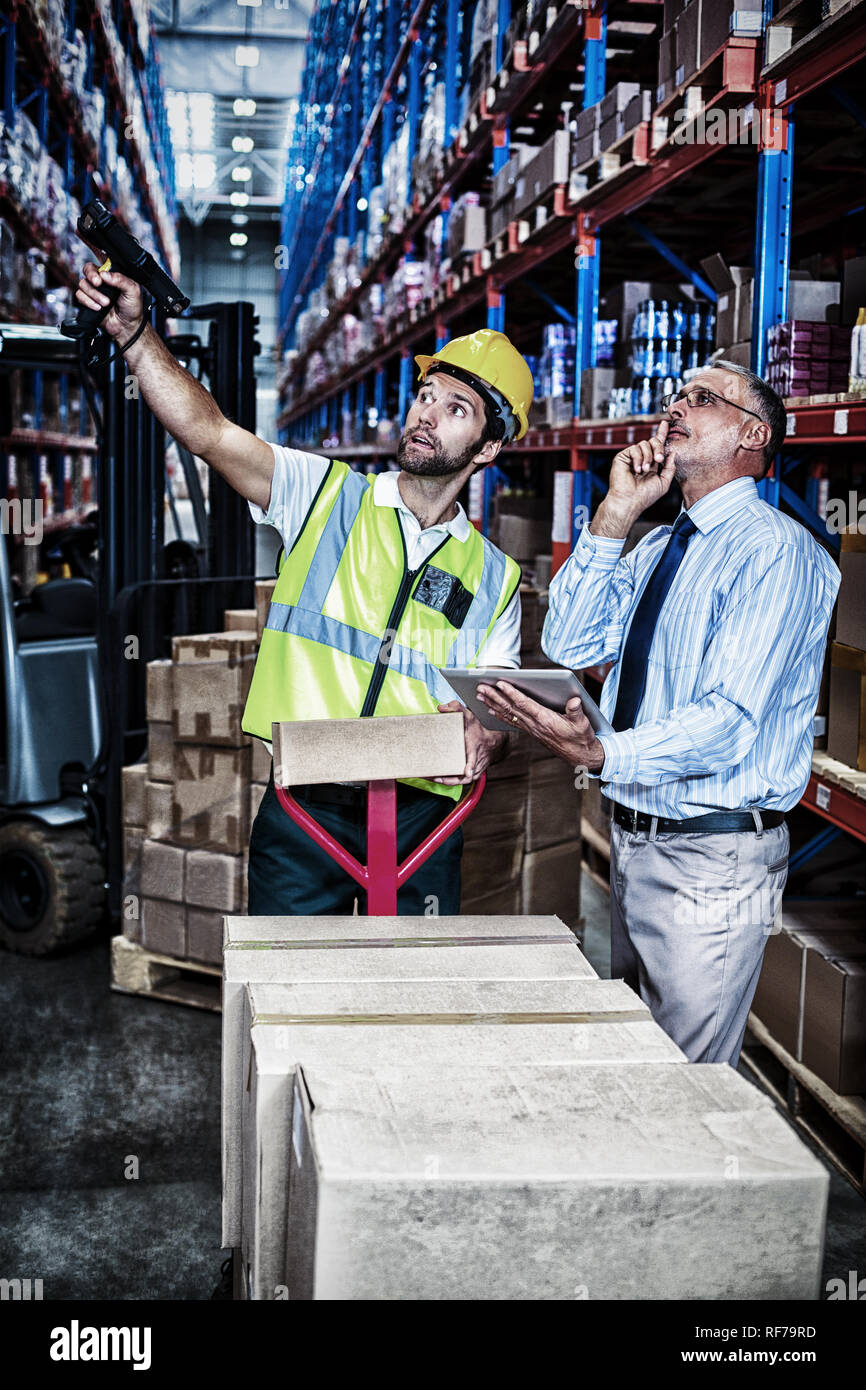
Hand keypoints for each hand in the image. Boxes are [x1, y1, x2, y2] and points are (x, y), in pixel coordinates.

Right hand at [75, 261, 144, 342]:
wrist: (127, 326)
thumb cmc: (132, 308)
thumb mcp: (133, 291)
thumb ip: (121, 279)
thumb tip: (105, 274)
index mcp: (112, 276)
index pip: (99, 265)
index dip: (96, 269)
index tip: (100, 279)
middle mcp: (101, 282)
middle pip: (87, 271)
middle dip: (91, 277)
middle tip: (98, 285)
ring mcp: (94, 291)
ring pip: (83, 284)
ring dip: (94, 294)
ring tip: (106, 303)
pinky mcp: (88, 301)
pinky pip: (80, 296)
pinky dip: (88, 302)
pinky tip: (98, 307)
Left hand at [434, 699, 506, 784]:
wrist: (493, 744)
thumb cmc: (479, 731)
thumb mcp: (470, 717)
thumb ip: (456, 708)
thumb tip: (441, 708)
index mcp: (475, 748)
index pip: (475, 758)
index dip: (471, 766)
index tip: (468, 772)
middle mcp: (476, 762)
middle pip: (466, 775)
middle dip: (451, 779)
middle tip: (437, 778)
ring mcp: (474, 770)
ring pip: (461, 780)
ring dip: (446, 781)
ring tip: (431, 777)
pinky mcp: (471, 775)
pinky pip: (459, 780)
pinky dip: (448, 780)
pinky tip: (435, 778)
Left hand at [475, 682, 604, 771]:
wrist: (579, 755)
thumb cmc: (581, 737)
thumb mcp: (583, 723)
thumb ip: (577, 711)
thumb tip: (574, 701)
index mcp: (545, 720)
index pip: (524, 704)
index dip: (512, 693)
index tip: (500, 683)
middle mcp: (534, 725)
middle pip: (510, 708)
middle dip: (494, 697)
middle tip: (480, 687)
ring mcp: (531, 729)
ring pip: (508, 714)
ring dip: (492, 704)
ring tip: (479, 695)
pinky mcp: (531, 731)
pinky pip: (511, 721)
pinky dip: (499, 714)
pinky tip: (490, 709)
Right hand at [591, 417, 676, 537]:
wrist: (629, 501)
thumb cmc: (645, 496)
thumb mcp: (664, 482)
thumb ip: (670, 467)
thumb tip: (673, 452)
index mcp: (652, 463)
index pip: (658, 445)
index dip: (662, 434)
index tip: (665, 424)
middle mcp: (643, 458)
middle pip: (653, 441)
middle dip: (658, 448)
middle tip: (658, 460)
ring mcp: (632, 457)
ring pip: (644, 444)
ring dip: (647, 457)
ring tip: (644, 470)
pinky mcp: (623, 457)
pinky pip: (634, 448)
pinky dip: (638, 459)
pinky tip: (636, 470)